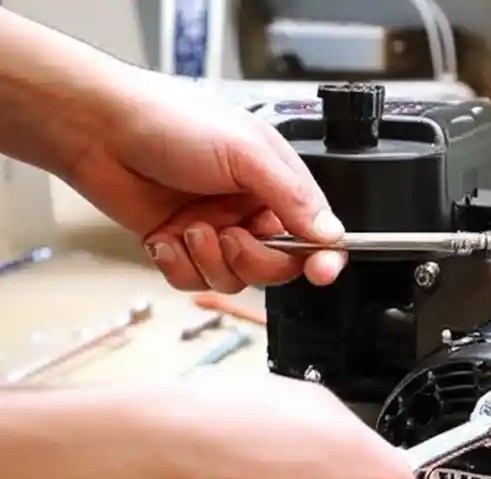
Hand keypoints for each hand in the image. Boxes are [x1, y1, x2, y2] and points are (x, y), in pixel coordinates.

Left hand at [65, 68, 346, 292]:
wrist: (96, 127)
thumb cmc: (169, 121)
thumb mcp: (245, 152)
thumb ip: (292, 196)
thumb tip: (331, 233)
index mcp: (274, 183)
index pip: (317, 231)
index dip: (324, 255)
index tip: (322, 271)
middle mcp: (247, 209)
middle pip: (279, 265)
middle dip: (255, 259)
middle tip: (230, 238)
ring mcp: (213, 230)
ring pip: (235, 278)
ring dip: (210, 260)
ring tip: (189, 228)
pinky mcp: (177, 247)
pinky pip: (193, 281)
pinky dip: (178, 265)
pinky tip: (164, 237)